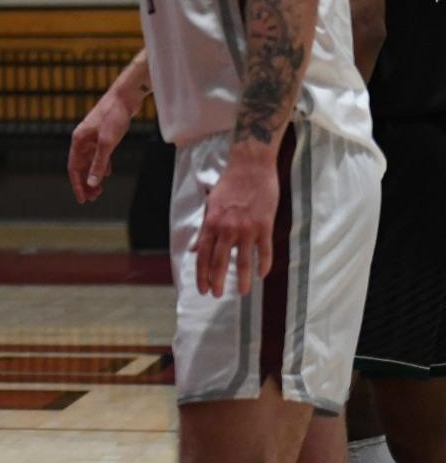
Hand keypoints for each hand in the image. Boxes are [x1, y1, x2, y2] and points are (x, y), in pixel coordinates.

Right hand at [67, 89, 134, 202]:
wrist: (124, 97)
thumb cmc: (114, 117)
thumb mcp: (107, 143)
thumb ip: (99, 163)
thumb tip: (92, 183)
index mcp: (78, 141)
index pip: (74, 168)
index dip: (77, 185)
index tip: (82, 200)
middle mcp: (82, 140)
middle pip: (81, 166)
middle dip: (85, 183)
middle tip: (92, 199)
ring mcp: (92, 137)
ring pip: (90, 162)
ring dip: (93, 176)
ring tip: (99, 191)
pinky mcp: (102, 135)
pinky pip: (98, 155)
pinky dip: (101, 166)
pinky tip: (106, 174)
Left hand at [196, 148, 279, 296]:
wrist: (251, 166)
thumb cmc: (230, 184)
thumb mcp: (211, 204)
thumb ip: (205, 227)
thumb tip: (197, 248)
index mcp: (212, 223)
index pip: (204, 254)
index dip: (202, 273)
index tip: (202, 288)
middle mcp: (227, 228)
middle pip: (220, 261)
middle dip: (217, 281)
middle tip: (216, 295)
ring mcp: (247, 228)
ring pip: (244, 261)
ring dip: (243, 279)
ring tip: (243, 292)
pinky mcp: (265, 226)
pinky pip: (265, 251)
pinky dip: (264, 265)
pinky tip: (262, 275)